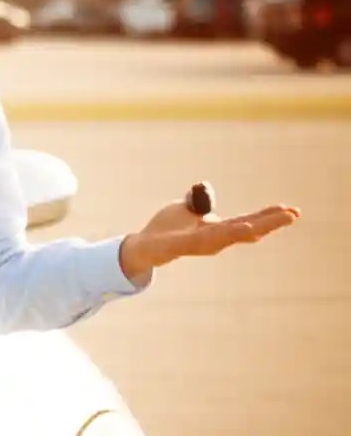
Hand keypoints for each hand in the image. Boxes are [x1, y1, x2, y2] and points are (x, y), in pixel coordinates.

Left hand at [119, 181, 300, 281]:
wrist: (142, 246)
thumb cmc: (166, 229)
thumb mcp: (184, 208)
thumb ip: (198, 202)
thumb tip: (205, 188)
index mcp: (217, 230)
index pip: (248, 222)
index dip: (269, 217)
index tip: (293, 211)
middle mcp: (211, 239)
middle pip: (244, 230)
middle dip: (267, 223)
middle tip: (292, 215)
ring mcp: (195, 244)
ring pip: (224, 237)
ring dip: (243, 231)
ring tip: (260, 226)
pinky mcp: (177, 245)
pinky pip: (197, 240)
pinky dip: (213, 236)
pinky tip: (225, 231)